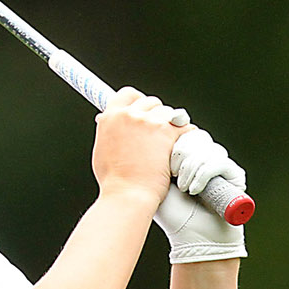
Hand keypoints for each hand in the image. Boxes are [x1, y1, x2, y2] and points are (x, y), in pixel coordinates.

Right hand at [91, 87, 190, 203]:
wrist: (128, 194)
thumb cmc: (114, 180)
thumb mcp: (101, 150)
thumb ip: (108, 132)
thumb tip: (110, 125)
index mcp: (111, 116)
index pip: (128, 94)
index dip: (138, 100)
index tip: (142, 108)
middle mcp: (130, 115)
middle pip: (151, 102)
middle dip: (155, 114)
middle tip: (157, 131)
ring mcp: (150, 123)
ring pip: (169, 112)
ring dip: (171, 124)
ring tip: (169, 141)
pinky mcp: (168, 133)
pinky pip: (185, 126)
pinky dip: (187, 133)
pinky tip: (184, 143)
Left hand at [153, 127, 246, 261]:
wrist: (194, 240)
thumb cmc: (173, 215)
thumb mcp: (155, 183)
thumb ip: (152, 159)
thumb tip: (143, 133)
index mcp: (187, 156)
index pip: (182, 133)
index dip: (172, 141)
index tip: (161, 159)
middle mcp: (206, 158)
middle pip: (195, 135)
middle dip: (179, 153)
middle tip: (170, 172)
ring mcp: (221, 165)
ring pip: (205, 148)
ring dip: (190, 167)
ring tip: (181, 187)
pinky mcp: (235, 175)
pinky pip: (219, 162)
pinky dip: (203, 174)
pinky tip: (193, 190)